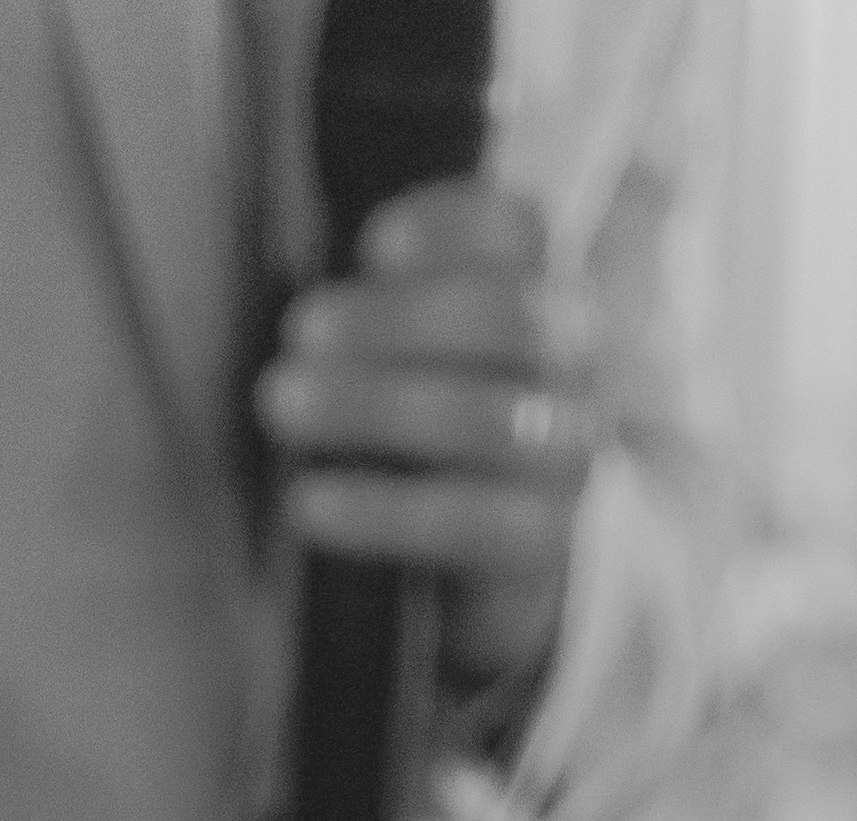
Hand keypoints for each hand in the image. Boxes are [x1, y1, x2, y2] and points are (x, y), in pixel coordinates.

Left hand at [258, 180, 596, 707]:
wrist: (486, 555)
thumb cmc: (427, 423)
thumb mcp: (409, 348)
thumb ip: (387, 308)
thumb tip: (312, 320)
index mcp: (546, 290)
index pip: (521, 232)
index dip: (448, 228)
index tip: (371, 248)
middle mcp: (577, 366)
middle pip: (509, 319)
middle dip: (394, 320)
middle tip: (298, 330)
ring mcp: (571, 455)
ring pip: (489, 419)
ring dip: (371, 405)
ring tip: (278, 404)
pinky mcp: (546, 543)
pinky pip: (466, 522)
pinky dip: (376, 510)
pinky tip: (303, 505)